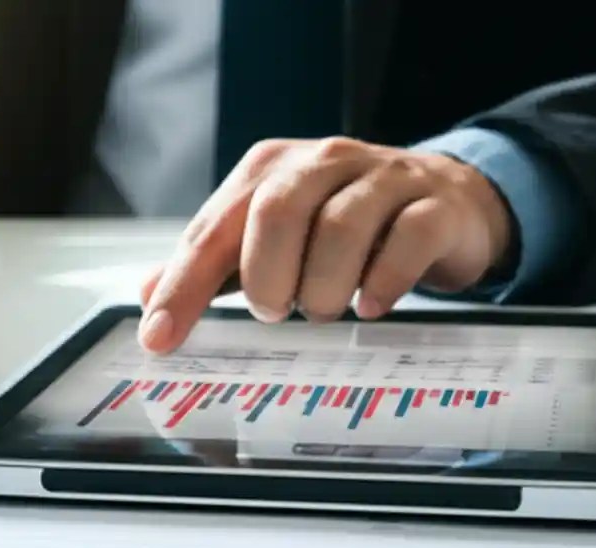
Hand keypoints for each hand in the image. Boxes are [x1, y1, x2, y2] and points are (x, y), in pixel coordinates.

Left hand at [138, 137, 513, 352]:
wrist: (447, 199)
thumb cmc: (344, 222)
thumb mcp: (272, 237)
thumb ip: (214, 267)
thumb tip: (148, 297)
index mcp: (270, 169)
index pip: (214, 228)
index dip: (183, 285)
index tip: (160, 338)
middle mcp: (323, 161)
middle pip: (276, 213)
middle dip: (266, 278)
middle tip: (274, 311)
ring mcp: (384, 177)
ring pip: (341, 227)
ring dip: (324, 286)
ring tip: (324, 310)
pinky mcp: (434, 204)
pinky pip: (407, 238)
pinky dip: (384, 281)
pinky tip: (370, 306)